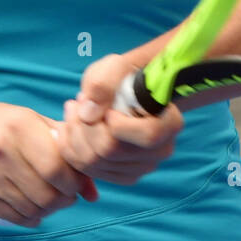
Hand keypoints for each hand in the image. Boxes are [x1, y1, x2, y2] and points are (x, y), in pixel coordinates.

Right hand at [0, 103, 98, 227]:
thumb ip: (66, 149)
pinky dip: (30, 218)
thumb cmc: (4, 125)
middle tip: (67, 195)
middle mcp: (0, 149)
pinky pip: (13, 217)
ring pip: (31, 208)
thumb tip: (93, 192)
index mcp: (19, 126)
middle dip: (64, 200)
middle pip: (46, 193)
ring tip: (51, 199)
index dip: (74, 182)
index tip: (77, 182)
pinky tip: (34, 208)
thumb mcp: (34, 122)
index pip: (56, 167)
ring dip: (48, 210)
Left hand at [58, 54, 183, 184]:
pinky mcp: (121, 175)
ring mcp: (140, 167)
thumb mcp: (115, 66)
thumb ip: (103, 83)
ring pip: (95, 163)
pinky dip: (71, 149)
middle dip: (85, 125)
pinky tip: (70, 128)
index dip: (119, 123)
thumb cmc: (124, 76)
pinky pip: (89, 171)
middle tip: (77, 102)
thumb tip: (88, 115)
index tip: (108, 108)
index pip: (148, 135)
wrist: (125, 90)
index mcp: (169, 123)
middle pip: (112, 151)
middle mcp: (159, 150)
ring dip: (74, 135)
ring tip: (72, 110)